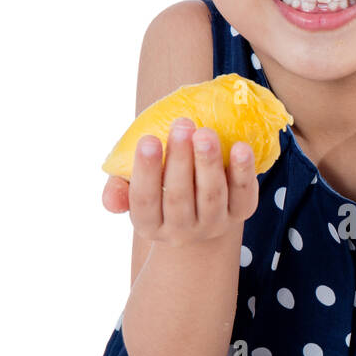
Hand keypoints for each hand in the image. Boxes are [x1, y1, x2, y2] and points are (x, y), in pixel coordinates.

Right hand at [101, 118, 257, 245]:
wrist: (199, 210)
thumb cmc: (159, 187)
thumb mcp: (134, 188)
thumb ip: (119, 188)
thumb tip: (112, 200)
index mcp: (150, 223)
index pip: (144, 200)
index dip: (145, 171)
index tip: (147, 140)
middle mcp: (181, 230)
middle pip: (179, 197)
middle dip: (180, 160)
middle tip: (181, 125)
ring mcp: (212, 223)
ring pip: (211, 196)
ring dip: (208, 163)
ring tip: (205, 133)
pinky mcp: (239, 213)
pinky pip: (243, 194)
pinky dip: (243, 172)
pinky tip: (241, 147)